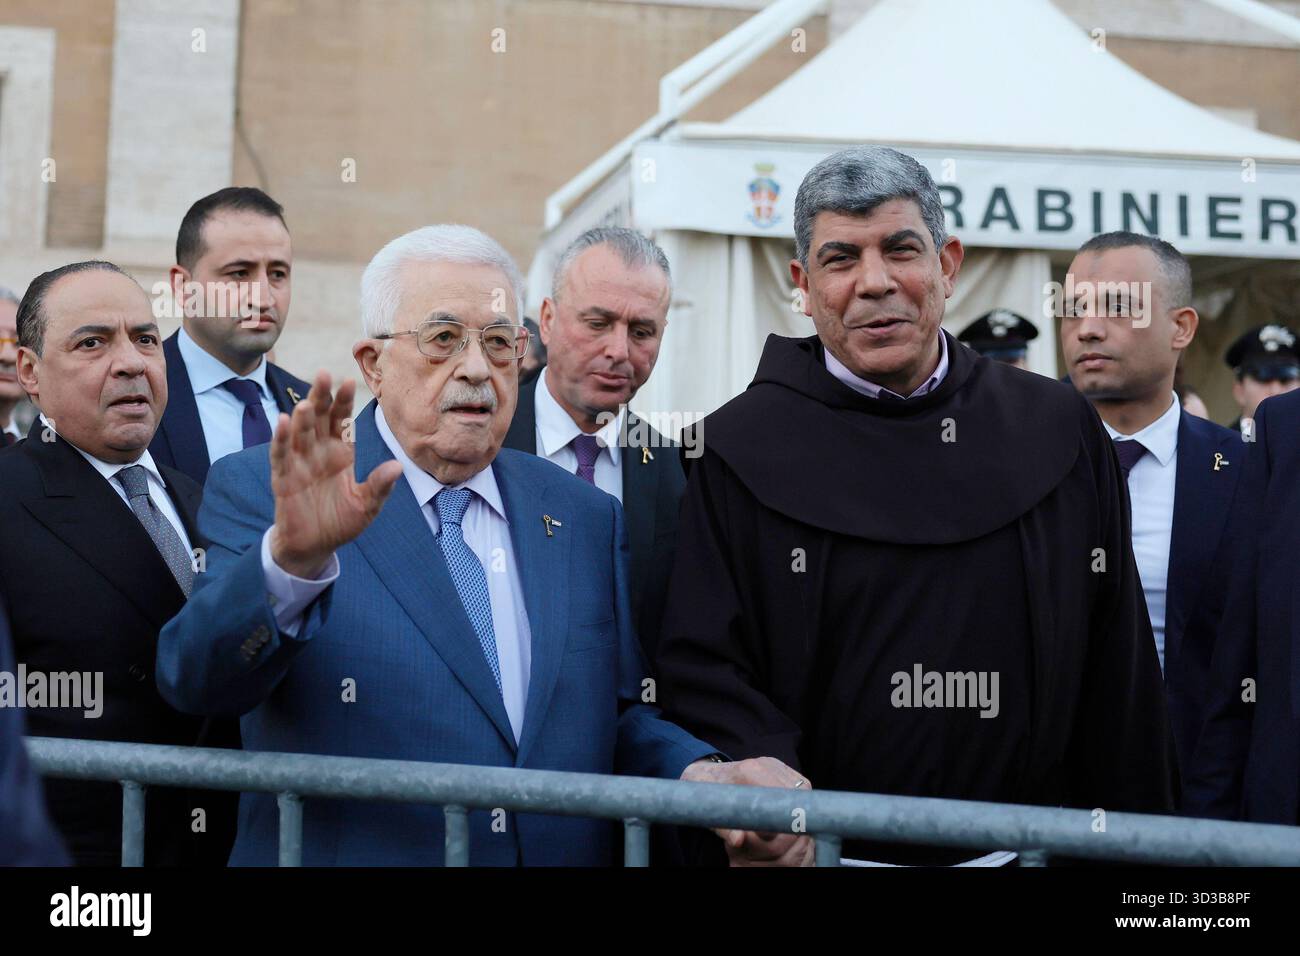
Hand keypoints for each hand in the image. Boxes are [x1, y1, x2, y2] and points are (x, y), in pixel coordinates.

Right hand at [269, 371, 402, 577]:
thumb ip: (379, 486)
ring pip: (299, 434)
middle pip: (318, 419)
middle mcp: (319, 453)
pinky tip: (282, 421)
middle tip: (322, 373)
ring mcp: (299, 464)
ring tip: (305, 403)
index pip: (342, 422)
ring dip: (301, 418)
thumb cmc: (341, 522)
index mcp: (341, 454)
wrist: (315, 546)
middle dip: (320, 398)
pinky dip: (280, 439)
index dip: (343, 402)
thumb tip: (397, 466)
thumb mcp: (367, 506)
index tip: (348, 381)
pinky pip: (280, 456)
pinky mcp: (283, 479)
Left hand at [680, 756, 815, 866]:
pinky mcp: (782, 767)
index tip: (770, 834)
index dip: (779, 818)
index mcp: (748, 770)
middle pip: (794, 793)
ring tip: (782, 825)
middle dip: (790, 817)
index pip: (776, 794)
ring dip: (796, 809)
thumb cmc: (708, 793)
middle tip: (779, 834)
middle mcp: (765, 763)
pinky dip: (796, 802)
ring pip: (802, 790)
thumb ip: (726, 827)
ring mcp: (775, 763)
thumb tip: (739, 841)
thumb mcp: (711, 811)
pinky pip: (800, 786)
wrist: (705, 772)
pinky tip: (786, 813)